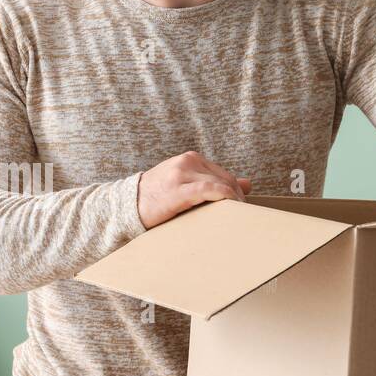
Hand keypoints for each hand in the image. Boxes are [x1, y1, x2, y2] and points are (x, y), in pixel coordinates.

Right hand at [137, 150, 251, 229]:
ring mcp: (182, 173)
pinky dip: (224, 197)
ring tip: (237, 216)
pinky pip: (209, 190)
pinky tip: (230, 207)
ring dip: (233, 200)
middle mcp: (187, 161)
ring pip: (220, 184)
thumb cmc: (156, 198)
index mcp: (189, 158)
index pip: (223, 174)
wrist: (126, 205)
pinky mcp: (178, 189)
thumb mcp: (185, 184)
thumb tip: (248, 184)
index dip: (236, 192)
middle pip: (225, 179)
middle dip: (237, 197)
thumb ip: (214, 182)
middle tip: (242, 216)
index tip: (240, 208)